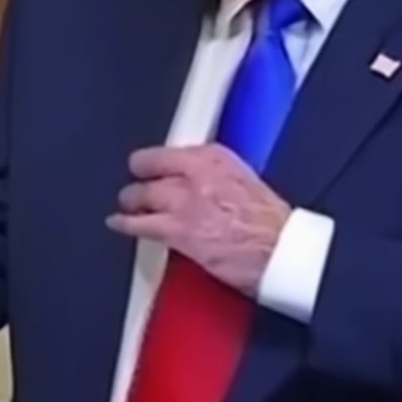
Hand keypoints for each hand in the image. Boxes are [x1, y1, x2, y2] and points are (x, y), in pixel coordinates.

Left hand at [106, 144, 290, 294]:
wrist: (283, 252)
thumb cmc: (272, 223)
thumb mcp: (245, 180)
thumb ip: (214, 174)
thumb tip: (195, 178)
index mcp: (214, 157)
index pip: (169, 150)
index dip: (156, 161)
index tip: (151, 164)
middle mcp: (195, 173)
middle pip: (149, 167)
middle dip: (140, 179)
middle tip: (136, 187)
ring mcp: (183, 201)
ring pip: (140, 194)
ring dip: (131, 200)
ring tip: (128, 203)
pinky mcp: (176, 229)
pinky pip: (138, 224)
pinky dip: (124, 223)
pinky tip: (117, 223)